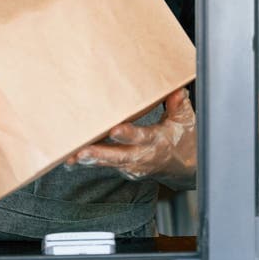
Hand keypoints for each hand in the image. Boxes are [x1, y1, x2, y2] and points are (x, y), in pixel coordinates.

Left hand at [66, 88, 195, 189]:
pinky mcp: (125, 169)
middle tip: (83, 151)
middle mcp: (144, 156)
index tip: (115, 130)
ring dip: (91, 160)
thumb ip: (180, 104)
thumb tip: (176, 90)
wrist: (186, 167)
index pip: (142, 137)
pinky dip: (90, 163)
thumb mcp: (186, 120)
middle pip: (120, 156)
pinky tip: (72, 159)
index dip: (129, 134)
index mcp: (158, 141)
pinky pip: (106, 166)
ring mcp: (133, 165)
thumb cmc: (183, 139)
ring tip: (72, 156)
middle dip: (100, 154)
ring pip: (110, 163)